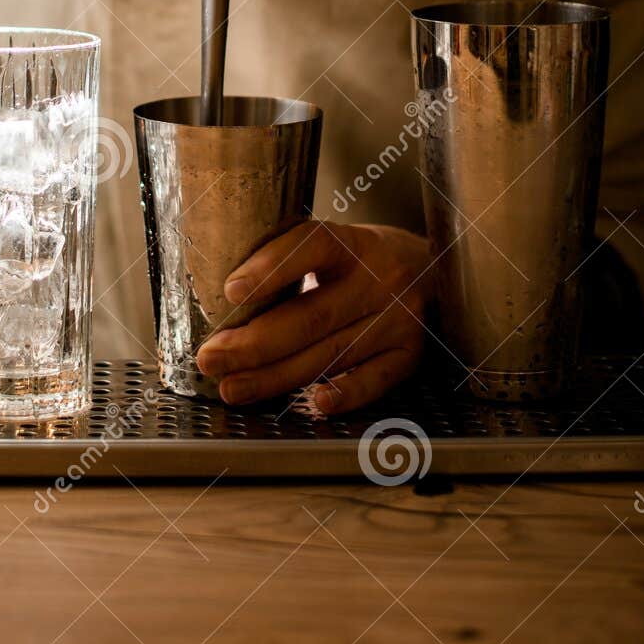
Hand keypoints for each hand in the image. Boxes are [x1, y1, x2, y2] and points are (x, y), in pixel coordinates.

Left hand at [195, 221, 429, 412]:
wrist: (433, 269)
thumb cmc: (359, 259)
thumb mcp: (332, 244)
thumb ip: (289, 260)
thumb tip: (219, 296)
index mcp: (352, 242)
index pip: (311, 246)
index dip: (271, 267)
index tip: (230, 290)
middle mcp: (379, 279)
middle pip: (312, 315)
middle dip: (253, 343)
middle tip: (211, 358)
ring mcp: (397, 318)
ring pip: (332, 353)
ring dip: (276, 376)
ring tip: (233, 387)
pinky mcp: (409, 353)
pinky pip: (376, 379)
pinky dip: (347, 393)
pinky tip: (315, 402)